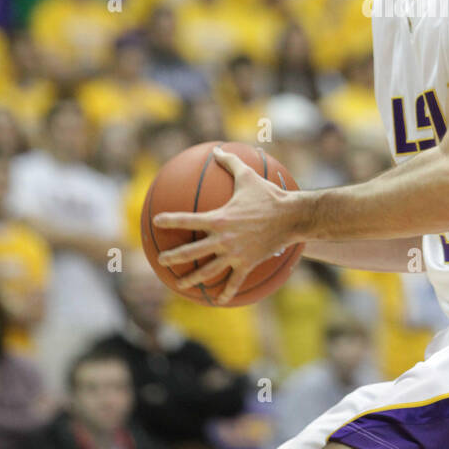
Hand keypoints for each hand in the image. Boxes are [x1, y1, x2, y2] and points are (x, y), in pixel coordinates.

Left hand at [154, 148, 299, 304]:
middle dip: (173, 257)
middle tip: (161, 261)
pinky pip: (234, 281)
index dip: (170, 220)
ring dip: (192, 279)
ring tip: (180, 285)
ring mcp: (234, 254)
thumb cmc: (269, 195)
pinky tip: (217, 300)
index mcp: (220, 218)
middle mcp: (223, 239)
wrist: (291, 217)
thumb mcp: (248, 176)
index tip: (156, 221)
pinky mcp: (247, 263)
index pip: (188, 220)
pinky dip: (226, 291)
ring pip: (208, 270)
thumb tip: (217, 149)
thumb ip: (230, 163)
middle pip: (192, 252)